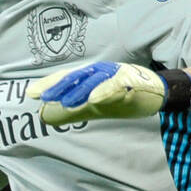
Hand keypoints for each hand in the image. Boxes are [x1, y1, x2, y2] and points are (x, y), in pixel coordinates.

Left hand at [28, 61, 167, 124]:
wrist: (158, 92)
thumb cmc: (125, 96)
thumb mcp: (97, 104)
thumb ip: (76, 109)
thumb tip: (51, 118)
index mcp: (91, 77)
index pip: (67, 79)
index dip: (50, 84)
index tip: (32, 94)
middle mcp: (100, 73)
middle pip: (76, 78)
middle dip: (58, 86)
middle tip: (43, 96)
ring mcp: (114, 75)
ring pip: (92, 81)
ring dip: (77, 91)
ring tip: (64, 101)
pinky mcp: (129, 82)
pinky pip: (113, 87)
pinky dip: (103, 92)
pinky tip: (93, 100)